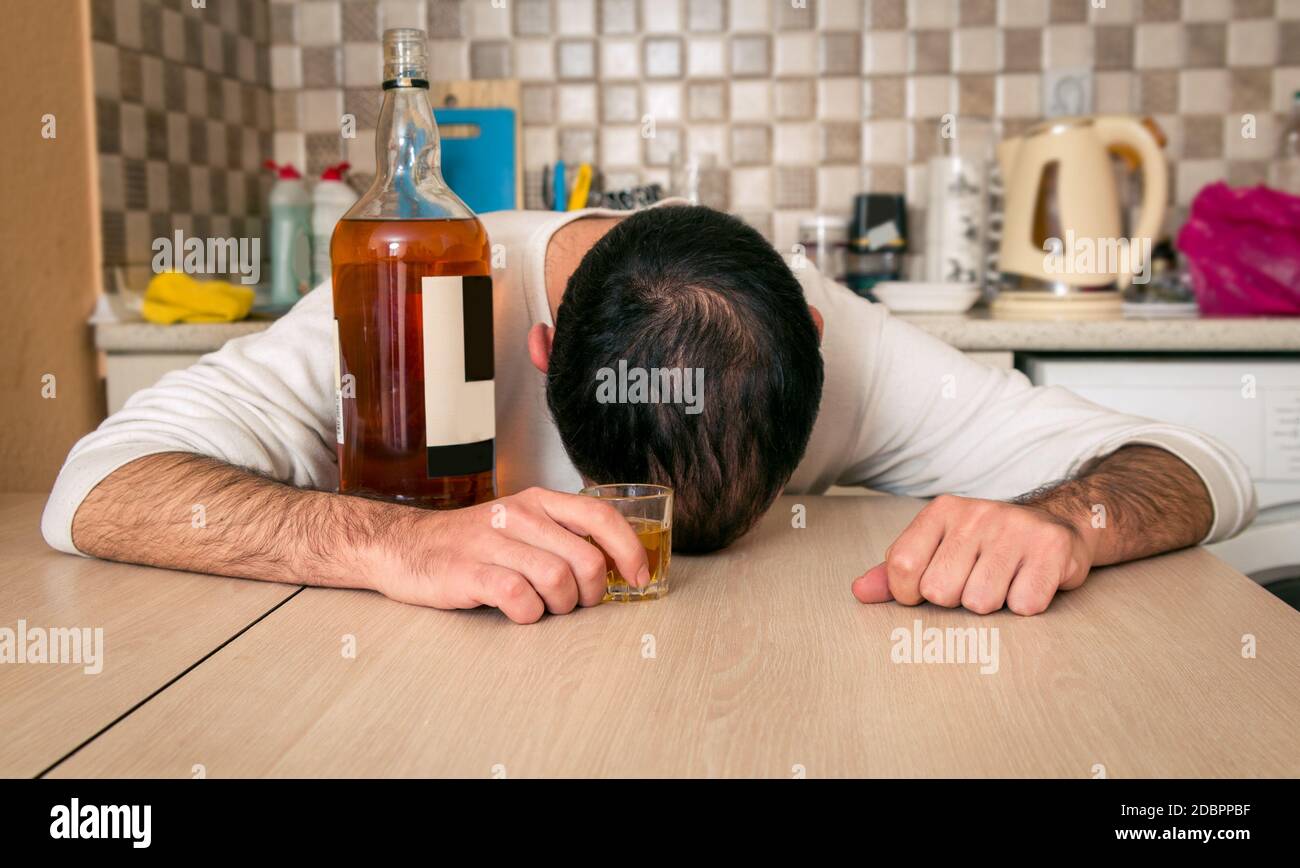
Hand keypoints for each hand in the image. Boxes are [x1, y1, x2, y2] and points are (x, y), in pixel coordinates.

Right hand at [365, 487, 649, 623]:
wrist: (405, 546)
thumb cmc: (472, 543)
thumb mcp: (520, 524)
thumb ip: (562, 535)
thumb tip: (616, 564)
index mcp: (538, 501)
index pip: (600, 516)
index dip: (629, 549)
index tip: (639, 577)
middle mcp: (518, 515)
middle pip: (586, 559)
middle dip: (591, 592)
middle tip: (575, 603)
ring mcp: (492, 542)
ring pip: (558, 579)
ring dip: (560, 605)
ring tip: (543, 606)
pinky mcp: (468, 571)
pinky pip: (519, 597)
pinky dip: (528, 613)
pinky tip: (518, 611)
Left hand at [851, 495, 1093, 615]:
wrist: (1055, 525)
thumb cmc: (986, 545)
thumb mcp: (938, 548)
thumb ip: (896, 571)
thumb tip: (859, 590)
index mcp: (942, 511)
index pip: (902, 566)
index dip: (909, 593)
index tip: (927, 590)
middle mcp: (976, 514)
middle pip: (939, 591)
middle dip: (956, 599)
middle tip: (975, 580)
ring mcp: (1015, 529)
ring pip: (980, 602)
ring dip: (992, 603)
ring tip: (1003, 580)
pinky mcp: (1050, 548)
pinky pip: (1023, 605)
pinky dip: (1025, 605)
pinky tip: (1027, 582)